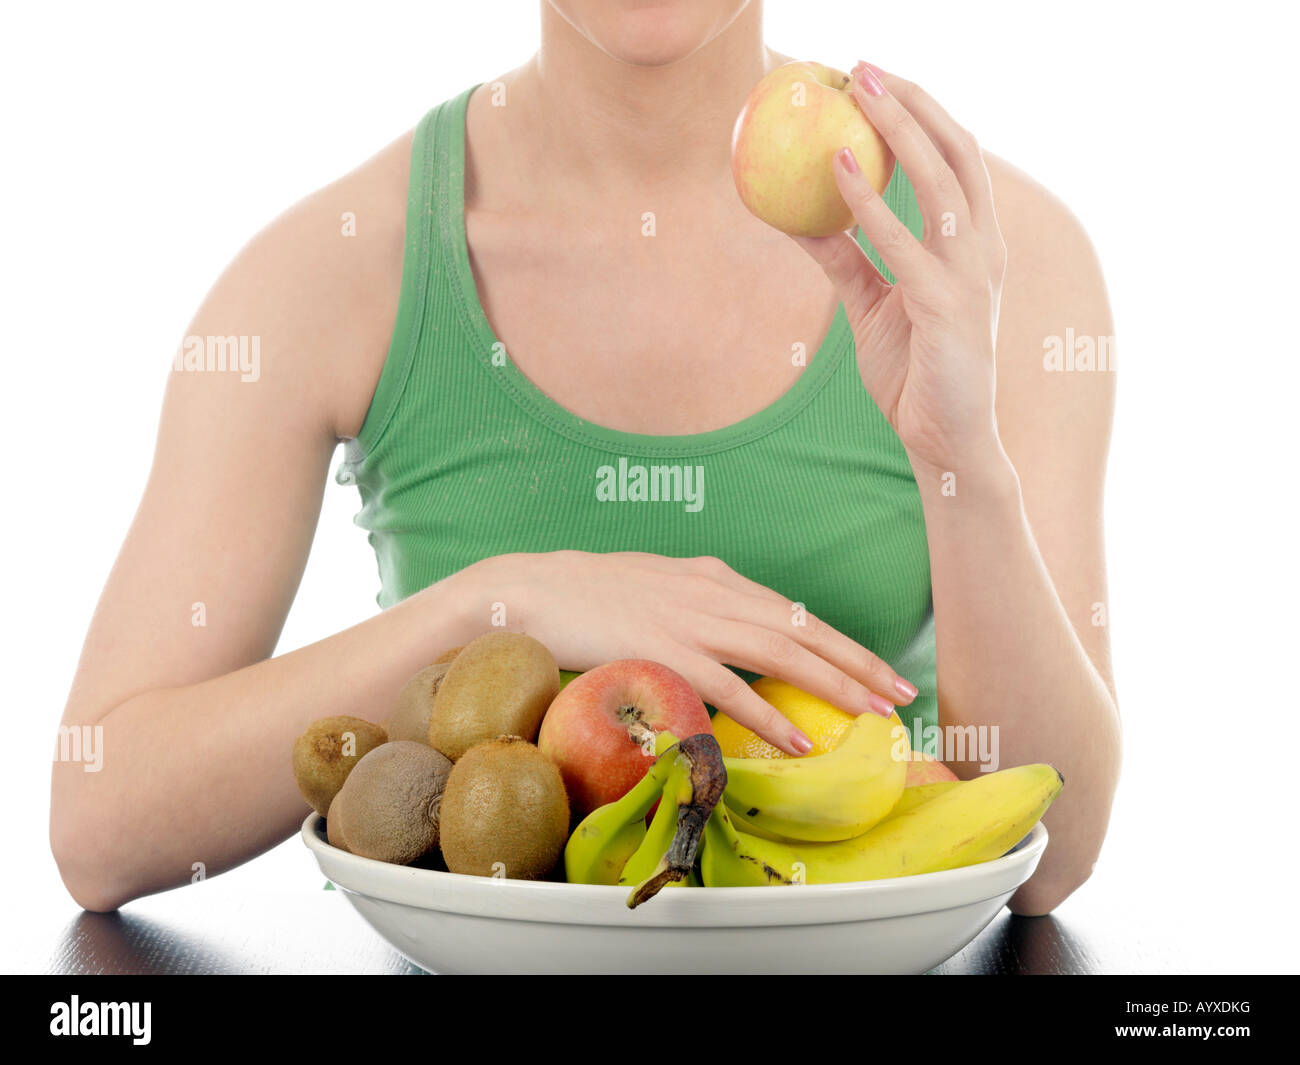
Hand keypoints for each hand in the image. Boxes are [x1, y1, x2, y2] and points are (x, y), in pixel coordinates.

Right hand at [445, 550, 917, 754]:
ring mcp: (690, 621)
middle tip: (902, 692)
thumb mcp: (658, 587)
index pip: (794, 612)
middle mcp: (714, 593)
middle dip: (858, 662)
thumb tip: (730, 627)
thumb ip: (699, 604)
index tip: (877, 668)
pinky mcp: (663, 651)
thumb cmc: (588, 594)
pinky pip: (728, 688)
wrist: (532, 588)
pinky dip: (768, 715)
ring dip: (834, 685)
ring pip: (781, 653)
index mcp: (715, 577)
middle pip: (803, 629)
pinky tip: (798, 739)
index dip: (841, 642)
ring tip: (874, 714)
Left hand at [794, 62, 1007, 477]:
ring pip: (940, 183)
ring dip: (898, 131)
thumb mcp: (872, 305)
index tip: (876, 81)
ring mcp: (971, 276)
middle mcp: (982, 250)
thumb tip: (800, 219)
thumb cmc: (916, 373)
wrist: (945, 441)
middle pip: (957, 152)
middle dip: (914, 102)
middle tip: (864, 67)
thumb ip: (845, 259)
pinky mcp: (947, 307)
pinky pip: (902, 244)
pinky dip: (870, 204)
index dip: (922, 113)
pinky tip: (836, 170)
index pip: (956, 159)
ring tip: (858, 94)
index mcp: (974, 244)